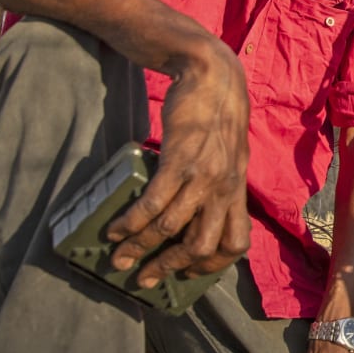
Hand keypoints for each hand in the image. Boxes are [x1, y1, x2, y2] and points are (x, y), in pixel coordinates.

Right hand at [106, 41, 251, 286]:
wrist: (211, 74)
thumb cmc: (216, 115)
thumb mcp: (229, 154)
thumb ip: (219, 181)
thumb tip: (197, 206)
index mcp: (237, 189)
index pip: (236, 244)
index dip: (212, 266)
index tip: (187, 273)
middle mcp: (225, 188)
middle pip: (203, 246)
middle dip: (170, 268)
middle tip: (144, 278)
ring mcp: (203, 175)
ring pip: (172, 229)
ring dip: (142, 248)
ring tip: (118, 257)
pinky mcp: (179, 161)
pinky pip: (153, 202)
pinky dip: (132, 222)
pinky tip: (115, 229)